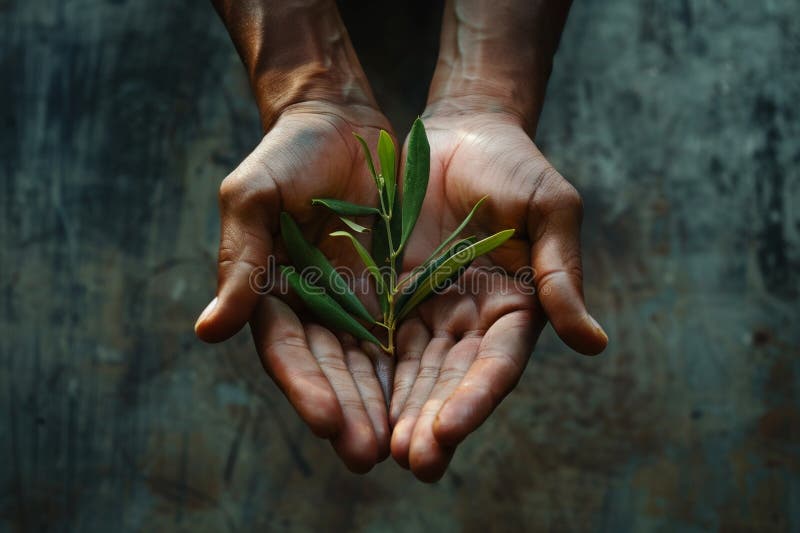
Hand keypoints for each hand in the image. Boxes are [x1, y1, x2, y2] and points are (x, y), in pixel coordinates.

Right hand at [195, 101, 394, 472]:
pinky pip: (405, 335)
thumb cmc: (287, 153)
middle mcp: (312, 307)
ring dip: (381, 406)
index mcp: (270, 292)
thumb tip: (208, 331)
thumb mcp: (253, 196)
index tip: (326, 422)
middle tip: (368, 454)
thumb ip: (239, 259)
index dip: (305, 387)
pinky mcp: (392, 292)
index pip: (286, 350)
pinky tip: (431, 400)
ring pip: (368, 364)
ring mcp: (352, 303)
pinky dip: (412, 368)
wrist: (338, 121)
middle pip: (329, 370)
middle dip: (348, 412)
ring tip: (403, 445)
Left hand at [388, 110, 607, 480]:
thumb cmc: (514, 164)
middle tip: (409, 460)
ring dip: (393, 412)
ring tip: (371, 450)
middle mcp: (470, 323)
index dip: (474, 400)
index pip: (496, 365)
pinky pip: (370, 339)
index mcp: (514, 309)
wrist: (459, 134)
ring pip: (408, 373)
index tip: (448, 431)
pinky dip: (360, 372)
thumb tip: (593, 343)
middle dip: (429, 422)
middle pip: (449, 382)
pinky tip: (341, 402)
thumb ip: (560, 272)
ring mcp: (427, 312)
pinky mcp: (387, 297)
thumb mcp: (549, 208)